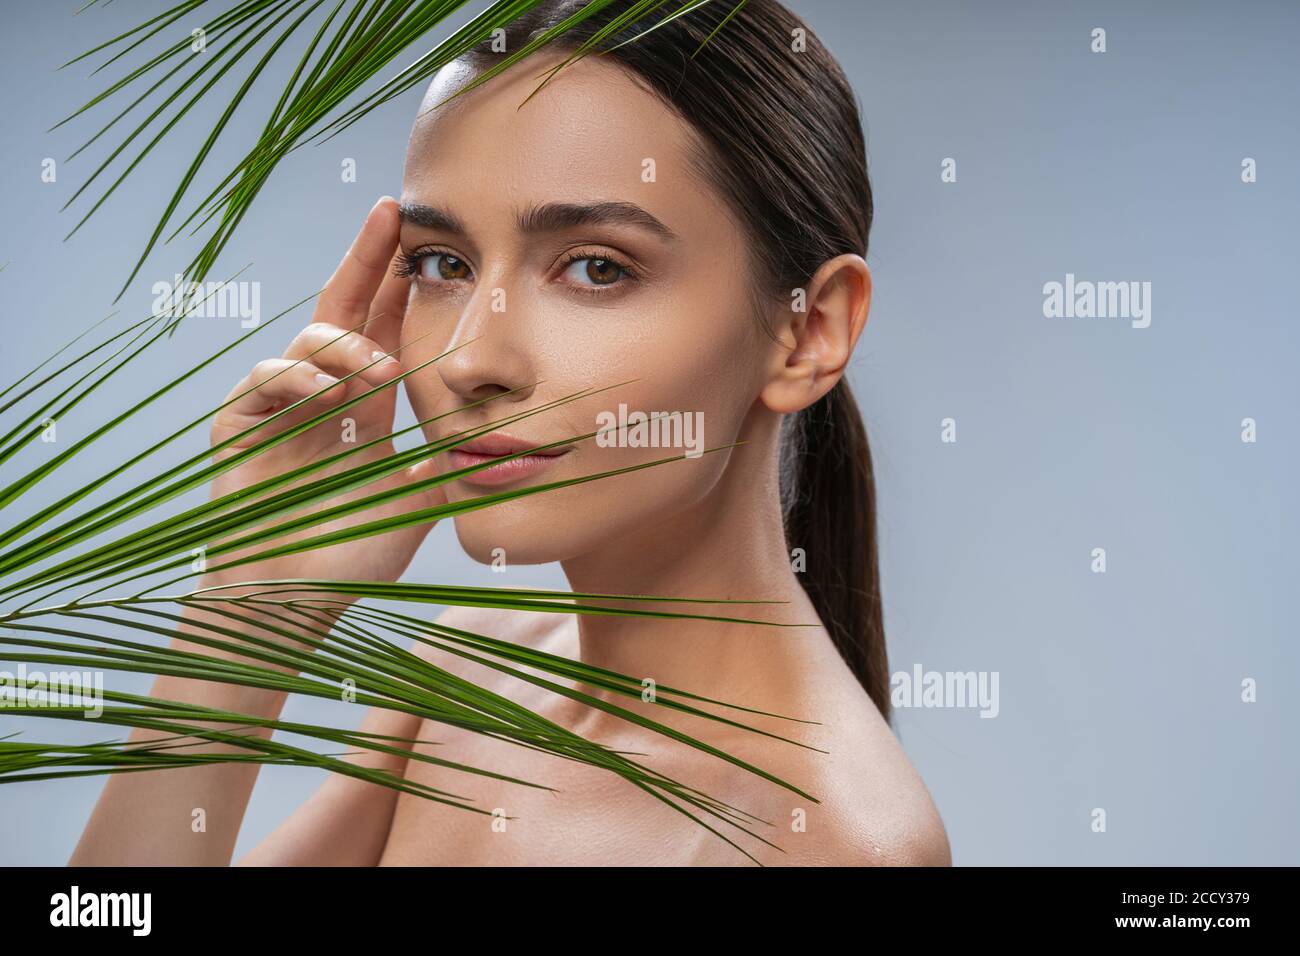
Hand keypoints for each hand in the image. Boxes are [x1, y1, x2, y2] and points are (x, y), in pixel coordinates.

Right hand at [202, 197, 442, 601]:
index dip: (397, 286)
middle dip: (366, 261)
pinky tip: (327, 395)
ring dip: (345, 347)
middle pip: (341, 310)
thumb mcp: (417, 500)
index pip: (381, 331)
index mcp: (361, 409)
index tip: (423, 242)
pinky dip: (296, 378)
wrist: (292, 604)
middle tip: (390, 216)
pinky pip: (263, 379)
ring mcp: (276, 409)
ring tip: (378, 372)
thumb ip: (448, 462)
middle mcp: (320, 398)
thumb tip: (507, 435)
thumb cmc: (350, 557)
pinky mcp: (236, 427)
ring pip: (307, 342)